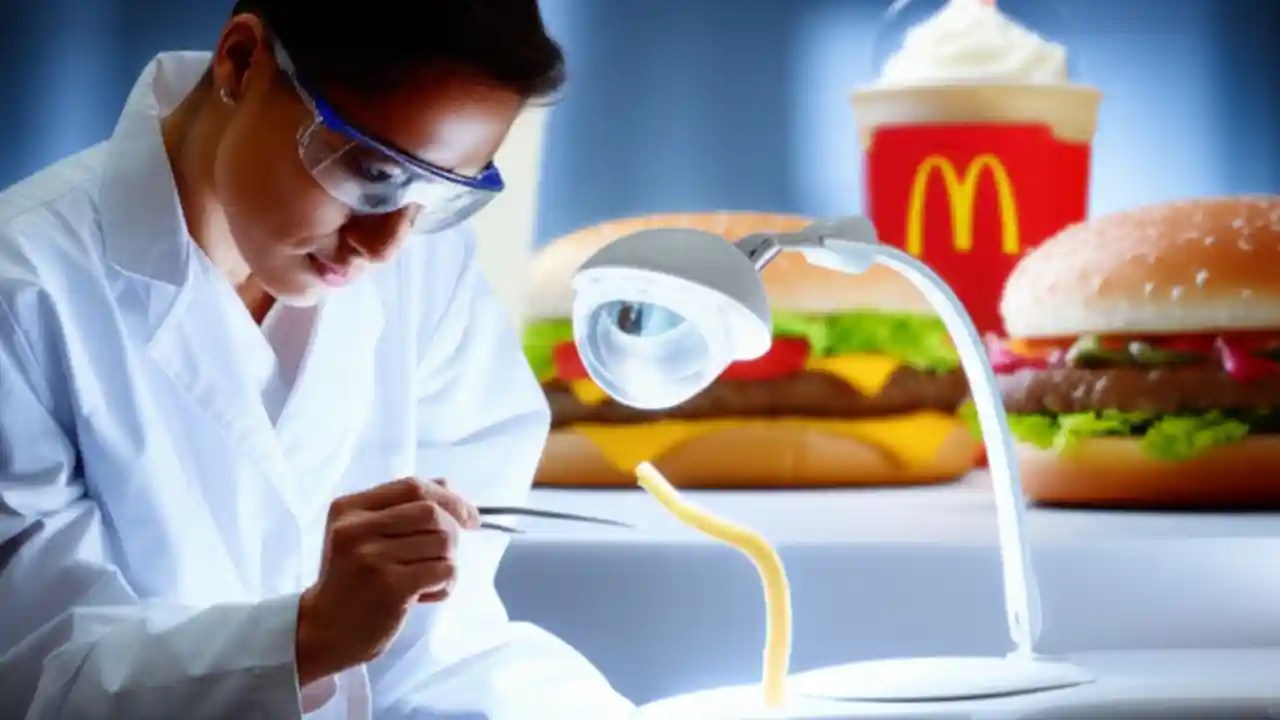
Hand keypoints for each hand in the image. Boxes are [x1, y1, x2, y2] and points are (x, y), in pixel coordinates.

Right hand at [295, 477, 478, 685]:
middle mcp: (357, 528)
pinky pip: (444, 571)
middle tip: (449, 553)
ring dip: (447, 562)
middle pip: (432, 512)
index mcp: (350, 508)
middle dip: (454, 530)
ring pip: (442, 542)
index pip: (412, 487)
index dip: (449, 498)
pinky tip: (426, 594)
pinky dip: (445, 583)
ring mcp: (373, 558)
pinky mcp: (390, 587)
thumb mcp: (361, 535)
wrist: (323, 630)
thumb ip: (400, 508)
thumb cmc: (350, 580)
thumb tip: (449, 486)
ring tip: (428, 579)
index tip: (469, 515)